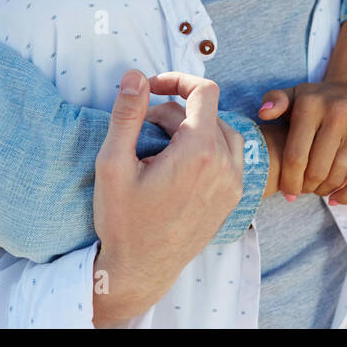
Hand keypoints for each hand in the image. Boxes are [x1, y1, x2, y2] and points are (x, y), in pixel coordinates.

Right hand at [92, 69, 243, 326]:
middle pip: (207, 112)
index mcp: (199, 152)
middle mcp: (225, 165)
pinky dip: (206, 148)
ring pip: (221, 131)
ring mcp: (233, 183)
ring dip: (192, 128)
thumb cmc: (123, 221)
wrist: (140, 271)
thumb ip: (126, 114)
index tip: (150, 88)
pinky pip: (228, 155)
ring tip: (160, 147)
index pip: (203, 90)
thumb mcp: (112, 164)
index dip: (176, 79)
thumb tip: (135, 75)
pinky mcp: (233, 198)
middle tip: (140, 130)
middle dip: (174, 111)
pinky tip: (178, 164)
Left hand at [257, 80, 346, 205]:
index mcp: (310, 105)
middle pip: (316, 169)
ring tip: (318, 189)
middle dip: (307, 187)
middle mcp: (337, 113)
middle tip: (304, 189)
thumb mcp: (294, 95)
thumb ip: (275, 101)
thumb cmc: (319, 100)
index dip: (289, 180)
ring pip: (338, 175)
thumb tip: (264, 113)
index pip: (295, 156)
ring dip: (325, 190)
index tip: (287, 191)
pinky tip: (337, 197)